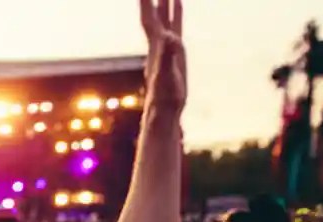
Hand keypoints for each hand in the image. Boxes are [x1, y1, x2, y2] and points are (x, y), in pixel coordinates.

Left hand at [140, 0, 185, 115]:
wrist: (165, 110)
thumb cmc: (164, 95)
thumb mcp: (167, 74)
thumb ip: (167, 55)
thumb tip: (169, 38)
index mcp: (156, 47)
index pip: (148, 20)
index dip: (146, 4)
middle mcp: (158, 45)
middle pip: (154, 17)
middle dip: (154, 1)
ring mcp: (166, 49)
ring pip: (165, 22)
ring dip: (165, 7)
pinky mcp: (175, 55)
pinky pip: (174, 31)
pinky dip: (175, 19)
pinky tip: (176, 14)